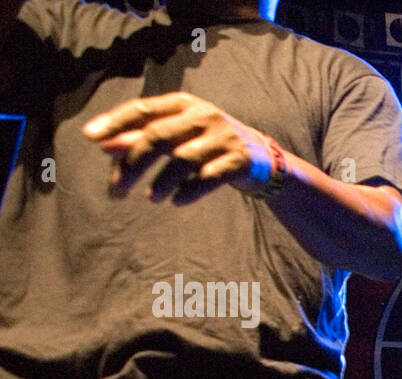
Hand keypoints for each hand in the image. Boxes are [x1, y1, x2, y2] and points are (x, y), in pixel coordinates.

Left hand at [83, 92, 275, 205]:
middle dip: (134, 161)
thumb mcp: (175, 135)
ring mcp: (223, 138)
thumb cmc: (207, 144)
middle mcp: (203, 116)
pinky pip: (209, 178)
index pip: (142, 110)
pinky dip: (190, 191)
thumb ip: (141, 137)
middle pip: (159, 136)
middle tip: (118, 185)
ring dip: (162, 181)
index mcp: (183, 104)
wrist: (260, 156)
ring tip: (150, 197)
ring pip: (183, 159)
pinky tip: (176, 201)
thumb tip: (102, 144)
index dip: (115, 123)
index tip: (90, 138)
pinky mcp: (239, 160)